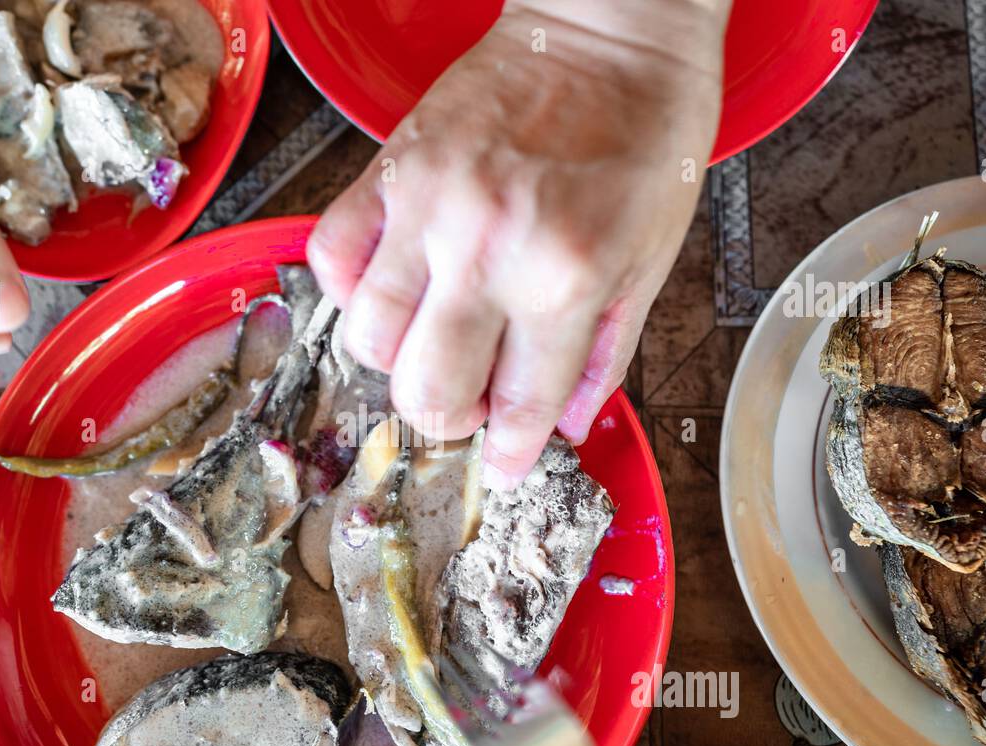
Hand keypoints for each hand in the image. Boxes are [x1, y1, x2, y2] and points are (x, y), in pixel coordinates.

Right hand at [309, 0, 728, 487]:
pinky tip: (395, 287)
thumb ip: (605, 353)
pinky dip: (352, 291)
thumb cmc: (644, 137)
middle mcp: (488, 251)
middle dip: (446, 417)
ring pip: (369, 338)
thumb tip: (561, 426)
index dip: (505, 451)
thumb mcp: (653, 259)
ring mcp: (428, 208)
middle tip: (468, 402)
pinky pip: (332, 257)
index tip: (501, 462)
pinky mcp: (389, 169)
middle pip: (425, 389)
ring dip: (399, 362)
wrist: (611, 29)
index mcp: (567, 277)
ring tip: (436, 342)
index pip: (516, 405)